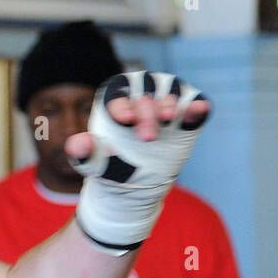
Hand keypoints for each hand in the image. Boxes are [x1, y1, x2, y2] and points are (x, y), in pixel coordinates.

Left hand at [64, 83, 211, 157]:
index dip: (122, 104)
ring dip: (170, 101)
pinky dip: (196, 105)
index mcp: (114, 102)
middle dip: (147, 112)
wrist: (134, 185)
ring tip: (170, 117)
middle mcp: (140, 97)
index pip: (117, 96)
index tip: (126, 120)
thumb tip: (78, 144)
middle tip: (148, 137)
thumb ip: (82, 154)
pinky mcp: (185, 117)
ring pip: (169, 92)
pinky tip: (200, 108)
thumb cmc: (109, 168)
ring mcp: (164, 105)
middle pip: (144, 94)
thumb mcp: (93, 165)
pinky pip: (192, 103)